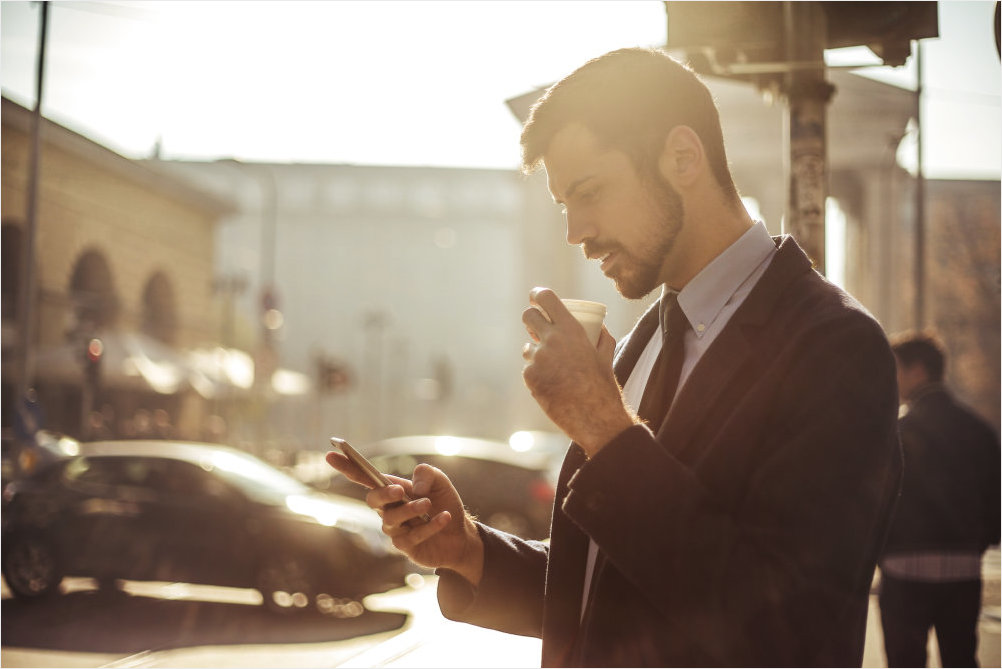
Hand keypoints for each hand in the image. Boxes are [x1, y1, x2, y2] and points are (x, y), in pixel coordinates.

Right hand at [325, 452, 483, 584]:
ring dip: (410, 510)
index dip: (347, 467)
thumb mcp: (441, 482)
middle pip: (372, 500)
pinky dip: (429, 526)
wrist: (461, 535)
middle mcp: (388, 509)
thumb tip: (413, 486)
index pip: (364, 478)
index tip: (330, 454)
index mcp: (392, 489)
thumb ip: (427, 474)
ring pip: (391, 520)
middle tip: (400, 490)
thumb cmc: (445, 504)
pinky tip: (443, 518)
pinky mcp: (405, 546)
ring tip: (429, 504)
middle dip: (383, 494)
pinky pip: (411, 537)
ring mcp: (395, 529)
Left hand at [521, 287, 636, 455]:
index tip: (536, 297)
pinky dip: (537, 372)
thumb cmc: (603, 385)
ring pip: (527, 346)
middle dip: (531, 318)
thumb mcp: (607, 355)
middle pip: (528, 316)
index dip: (537, 294)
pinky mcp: (530, 377)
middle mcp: (551, 340)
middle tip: (537, 326)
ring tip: (552, 364)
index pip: (546, 298)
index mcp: (570, 329)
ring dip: (535, 350)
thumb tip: (597, 325)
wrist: (594, 417)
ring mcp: (538, 359)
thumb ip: (601, 336)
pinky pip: (529, 368)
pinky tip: (551, 383)